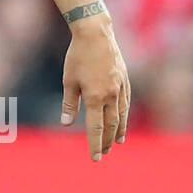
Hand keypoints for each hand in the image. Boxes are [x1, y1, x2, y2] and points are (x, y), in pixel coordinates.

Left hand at [60, 17, 129, 160]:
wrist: (96, 34)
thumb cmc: (77, 56)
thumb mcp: (68, 80)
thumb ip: (69, 103)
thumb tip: (65, 123)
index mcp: (95, 97)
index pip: (95, 128)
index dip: (94, 144)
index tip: (95, 158)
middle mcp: (110, 95)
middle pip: (110, 125)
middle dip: (106, 141)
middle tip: (104, 153)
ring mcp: (120, 88)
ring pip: (121, 116)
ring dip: (118, 131)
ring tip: (117, 142)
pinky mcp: (125, 80)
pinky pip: (126, 102)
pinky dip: (124, 114)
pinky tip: (123, 120)